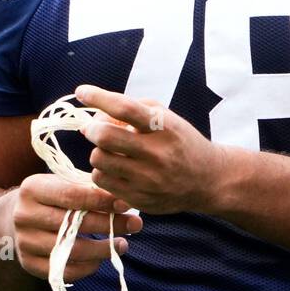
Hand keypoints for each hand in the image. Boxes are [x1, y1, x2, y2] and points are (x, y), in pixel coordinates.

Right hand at [9, 173, 142, 283]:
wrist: (21, 219)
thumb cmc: (54, 198)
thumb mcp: (65, 184)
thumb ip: (91, 188)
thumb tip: (124, 199)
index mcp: (32, 188)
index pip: (72, 195)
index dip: (102, 200)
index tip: (126, 203)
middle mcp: (24, 215)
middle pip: (74, 224)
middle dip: (109, 224)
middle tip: (135, 224)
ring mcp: (25, 242)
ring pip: (71, 251)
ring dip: (103, 249)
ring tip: (123, 245)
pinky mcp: (29, 264)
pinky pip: (65, 271)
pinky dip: (88, 267)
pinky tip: (101, 259)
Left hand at [74, 84, 227, 216]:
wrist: (207, 179)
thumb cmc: (180, 141)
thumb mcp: (165, 117)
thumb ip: (132, 110)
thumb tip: (93, 117)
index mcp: (164, 127)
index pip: (125, 108)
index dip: (99, 97)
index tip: (82, 91)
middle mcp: (157, 153)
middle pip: (105, 137)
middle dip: (92, 129)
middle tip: (93, 129)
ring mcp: (148, 179)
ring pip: (99, 161)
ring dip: (98, 153)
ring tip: (110, 152)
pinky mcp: (140, 199)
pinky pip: (103, 183)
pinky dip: (104, 172)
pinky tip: (116, 169)